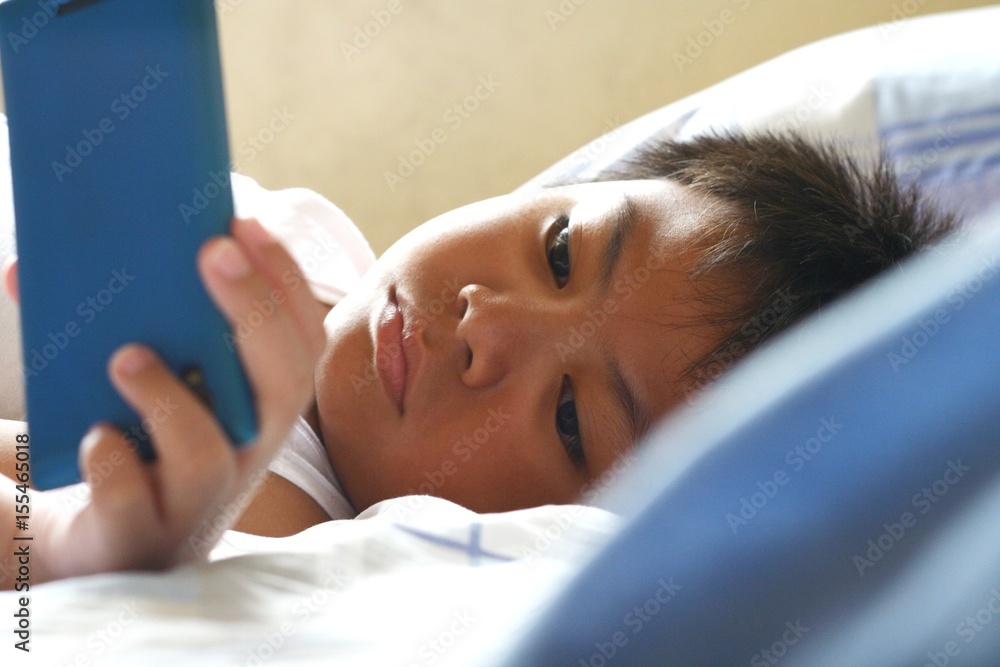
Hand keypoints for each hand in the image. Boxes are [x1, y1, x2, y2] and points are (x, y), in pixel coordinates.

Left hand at [10, 218, 325, 582]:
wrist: (107, 534)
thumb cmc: (141, 436)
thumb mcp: (152, 379)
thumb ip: (119, 323)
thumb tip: (29, 266)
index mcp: (260, 405)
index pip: (303, 342)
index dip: (287, 282)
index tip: (246, 223)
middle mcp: (246, 452)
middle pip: (285, 389)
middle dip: (258, 313)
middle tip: (212, 252)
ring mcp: (196, 499)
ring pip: (208, 458)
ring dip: (170, 399)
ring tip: (126, 354)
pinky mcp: (137, 533)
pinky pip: (131, 504)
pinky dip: (114, 464)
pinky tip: (95, 434)